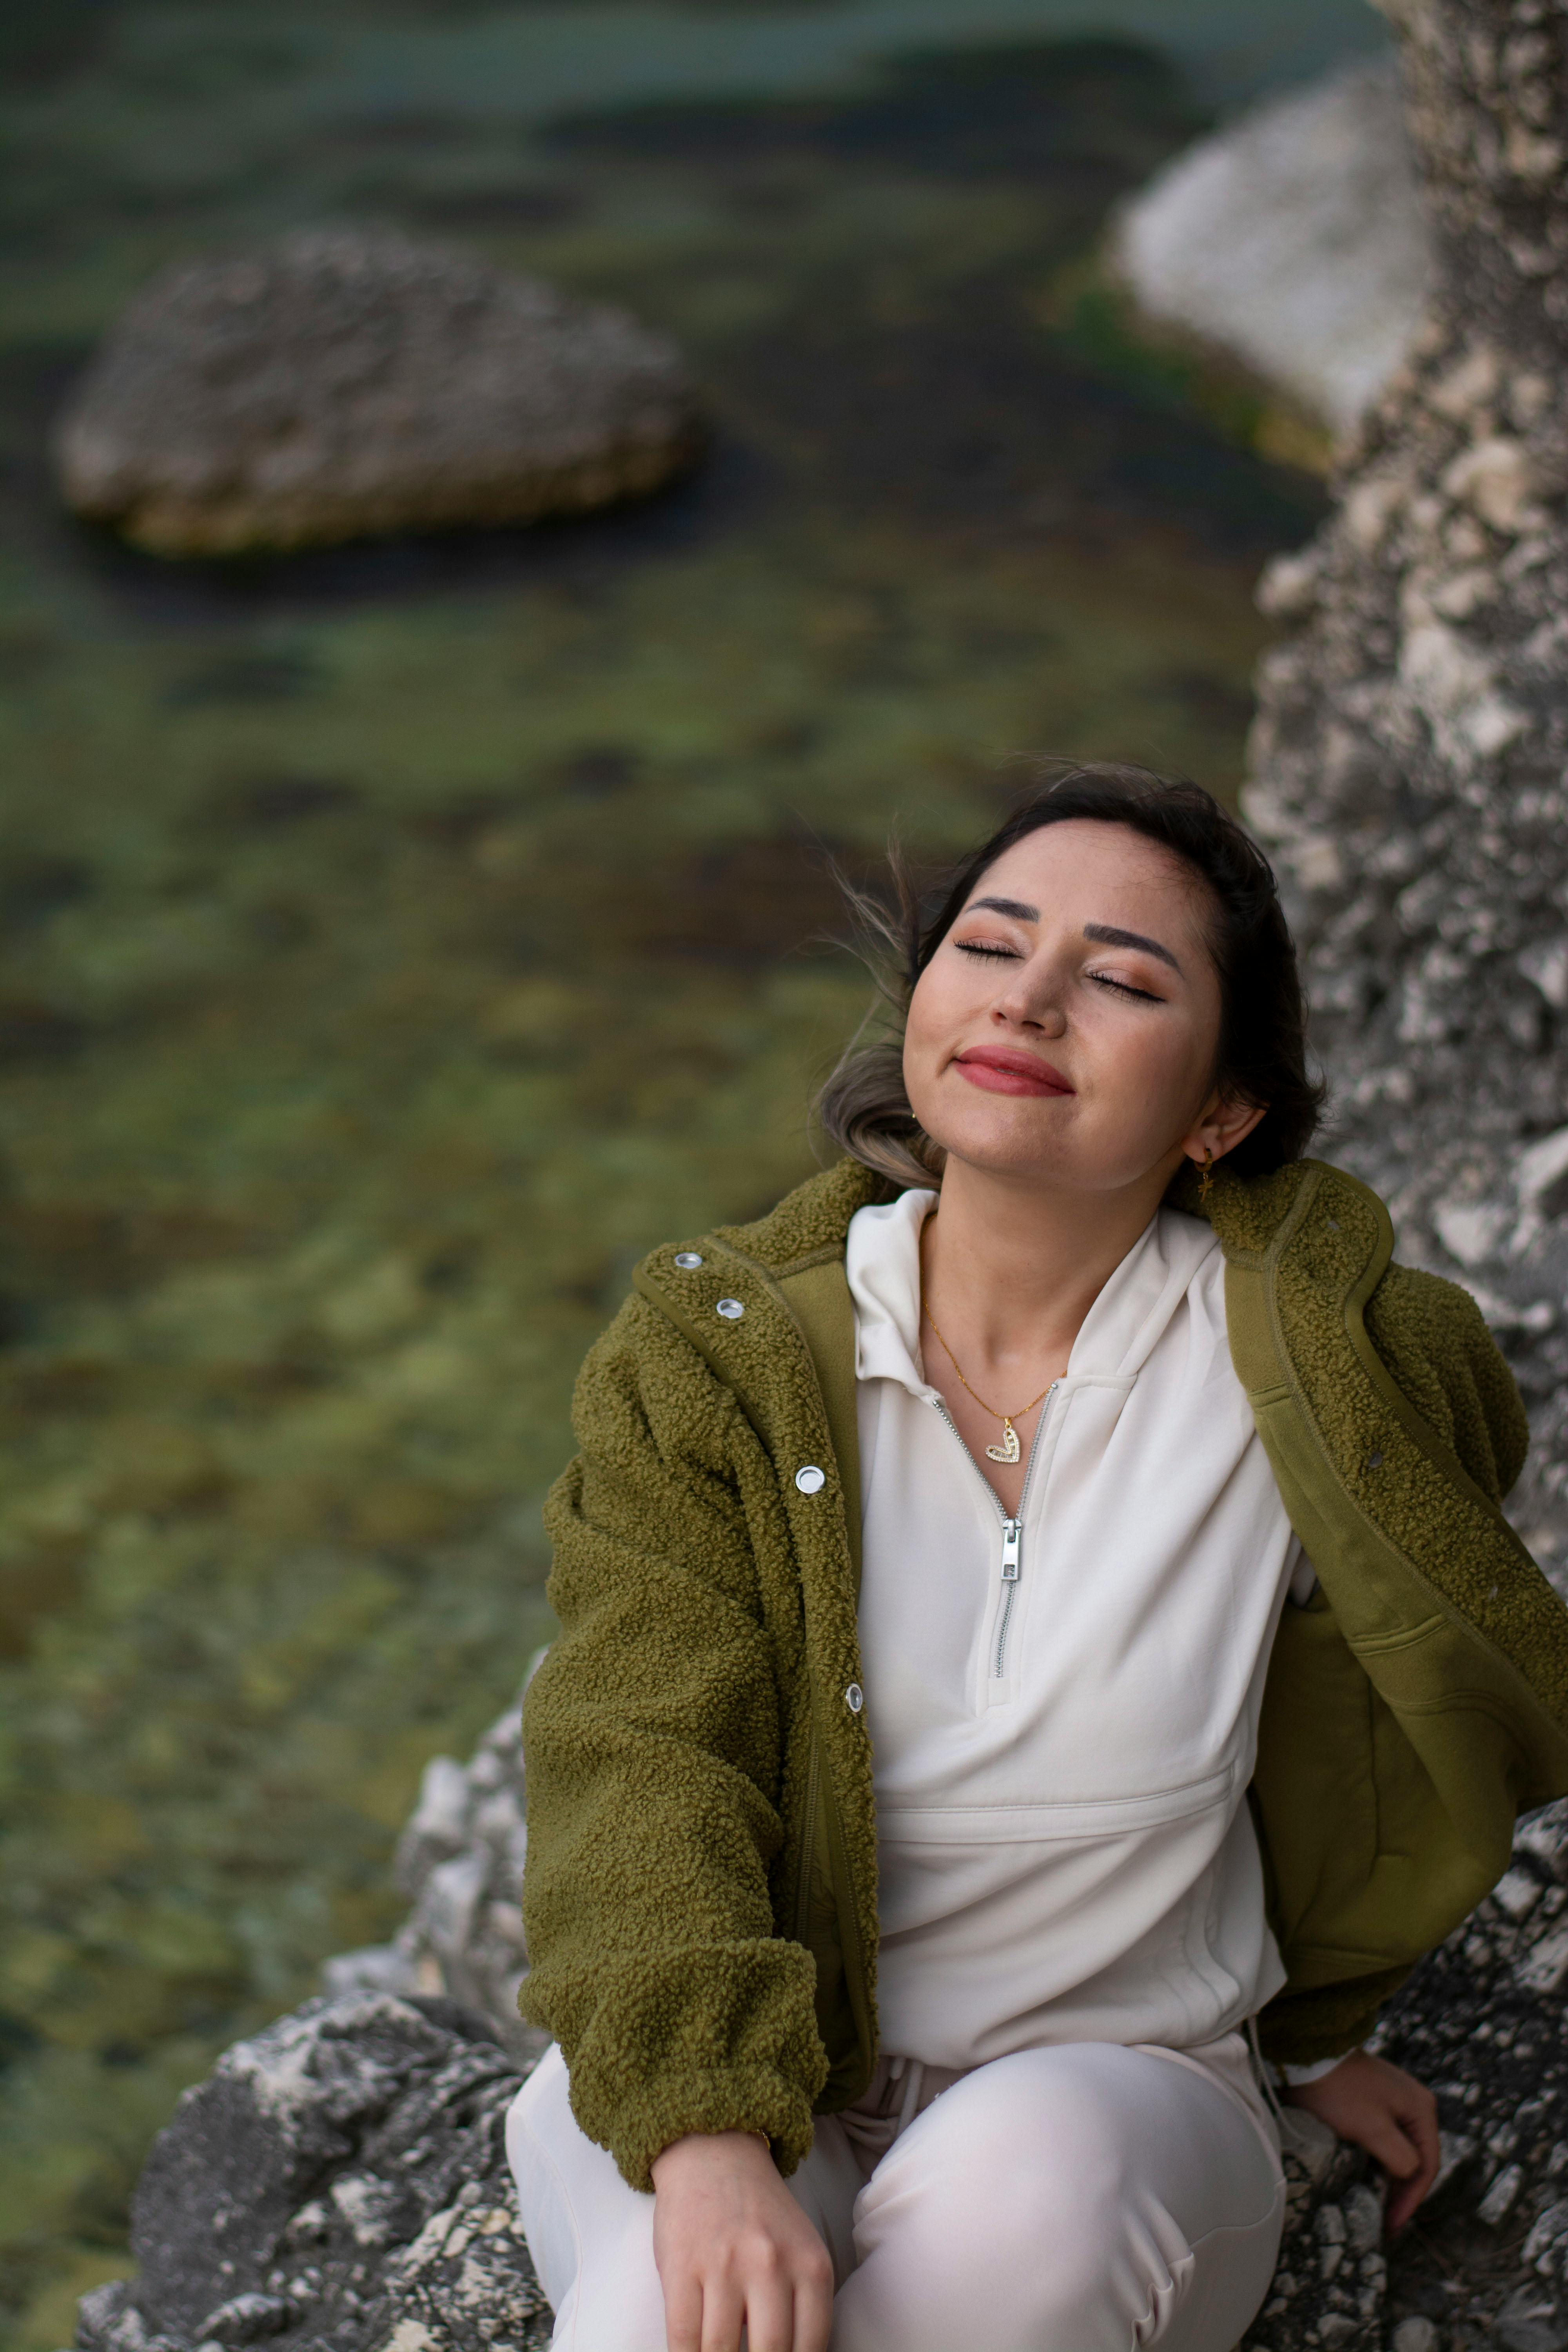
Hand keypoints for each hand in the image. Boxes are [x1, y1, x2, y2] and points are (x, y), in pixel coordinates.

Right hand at [651, 2129, 834, 2351]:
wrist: (715, 2154)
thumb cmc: (761, 2218)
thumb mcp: (801, 2252)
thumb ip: (804, 2306)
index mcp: (811, 2266)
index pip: (810, 2348)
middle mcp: (771, 2265)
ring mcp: (724, 2265)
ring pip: (721, 2351)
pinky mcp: (682, 2266)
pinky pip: (682, 2337)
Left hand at [1284, 2050, 1440, 2233]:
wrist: (1307, 2054)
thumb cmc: (1339, 2091)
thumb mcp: (1373, 2129)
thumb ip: (1401, 2158)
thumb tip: (1410, 2174)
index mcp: (1421, 2108)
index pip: (1427, 2164)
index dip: (1412, 2199)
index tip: (1393, 2224)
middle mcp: (1413, 2103)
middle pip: (1415, 2158)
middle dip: (1402, 2191)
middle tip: (1386, 2221)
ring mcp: (1392, 2101)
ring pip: (1398, 2149)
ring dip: (1389, 2177)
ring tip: (1376, 2205)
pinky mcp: (1372, 2101)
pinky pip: (1382, 2138)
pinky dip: (1378, 2160)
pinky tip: (1366, 2177)